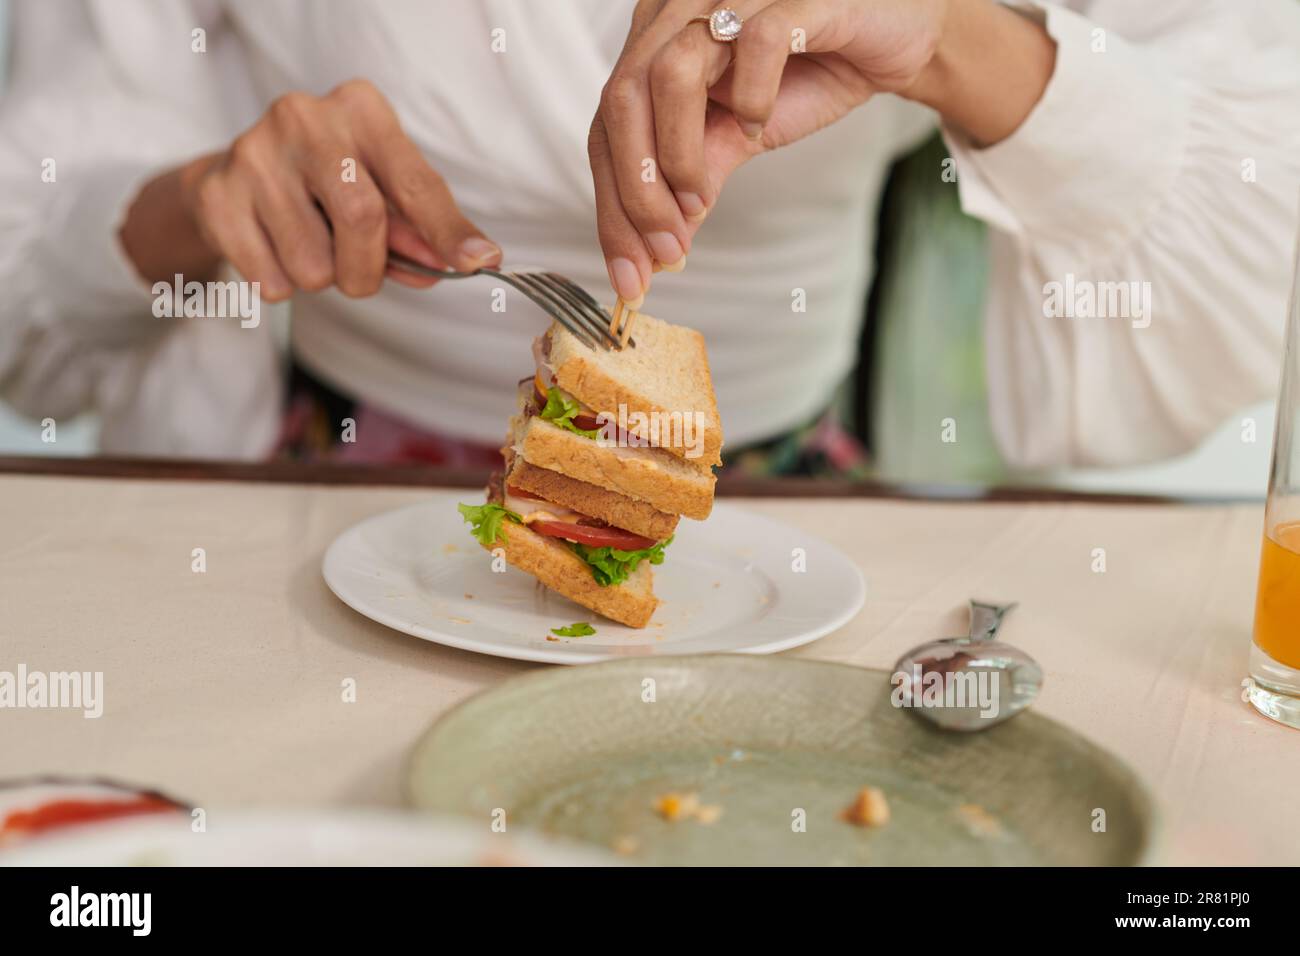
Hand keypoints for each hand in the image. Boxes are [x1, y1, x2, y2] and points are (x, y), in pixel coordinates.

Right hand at [123, 78, 500, 299]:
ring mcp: (254, 152)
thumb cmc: (328, 186)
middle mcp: (305, 117)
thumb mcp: (383, 192)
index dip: (447, 231)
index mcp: (360, 110)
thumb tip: (472, 260)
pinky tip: (273, 249)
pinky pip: (271, 280)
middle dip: (368, 269)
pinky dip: (282, 284)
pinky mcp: (218, 194)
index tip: (478, 263)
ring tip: (308, 247)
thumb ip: (423, 229)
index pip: (415, 181)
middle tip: (360, 275)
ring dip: (321, 279)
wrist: (235, 179)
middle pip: (362, 218)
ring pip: (313, 264)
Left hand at [589, 0, 1052, 302]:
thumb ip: (696, 176)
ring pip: (670, 72)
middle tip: (663, 250)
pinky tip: (758, 127)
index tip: (632, 271)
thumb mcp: (740, 135)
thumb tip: (659, 246)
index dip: (612, 202)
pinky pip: (753, 43)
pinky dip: (749, 97)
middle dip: (635, 190)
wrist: (893, 34)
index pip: (608, 125)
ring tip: (698, 200)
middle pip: (622, 100)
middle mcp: (681, 6)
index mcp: (656, 39)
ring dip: (677, 153)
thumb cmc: (810, 71)